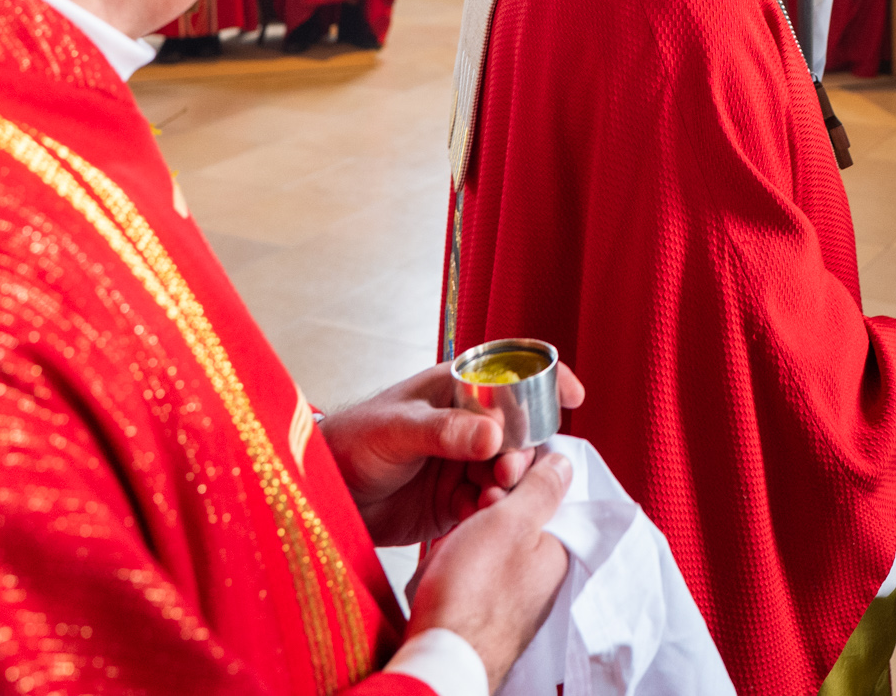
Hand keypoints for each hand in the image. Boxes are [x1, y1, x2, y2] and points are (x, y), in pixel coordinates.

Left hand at [320, 360, 585, 545]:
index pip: (513, 376)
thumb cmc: (350, 440)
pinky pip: (489, 506)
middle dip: (524, 452)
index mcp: (456, 390)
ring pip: (508, 472)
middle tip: (507, 473)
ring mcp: (463, 463)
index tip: (574, 396)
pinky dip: (490, 513)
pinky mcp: (454, 501)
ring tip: (488, 502)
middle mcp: (467, 424)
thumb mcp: (397, 428)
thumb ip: (445, 431)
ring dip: (508, 487)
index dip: (548, 381)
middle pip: (520, 432)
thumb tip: (494, 433)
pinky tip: (475, 519)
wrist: (321, 493)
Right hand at [405, 449, 572, 690]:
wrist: (440, 657)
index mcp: (561, 549)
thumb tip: (562, 464)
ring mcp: (518, 592)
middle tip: (477, 504)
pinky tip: (452, 555)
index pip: (555, 494)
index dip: (524, 473)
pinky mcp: (491, 605)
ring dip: (478, 527)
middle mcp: (546, 574)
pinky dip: (467, 554)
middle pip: (526, 515)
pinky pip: (482, 565)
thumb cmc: (472, 596)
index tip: (500, 469)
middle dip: (498, 501)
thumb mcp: (509, 524)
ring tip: (461, 534)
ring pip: (501, 540)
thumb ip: (540, 490)